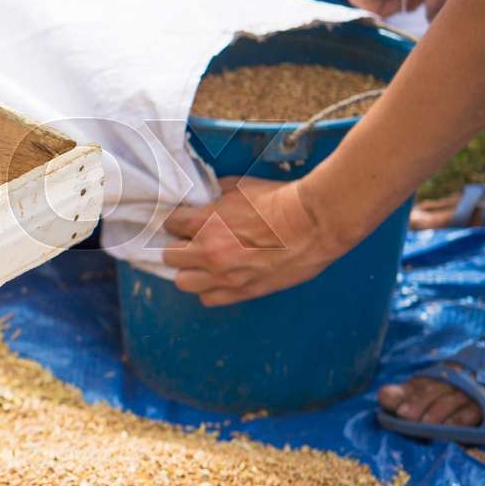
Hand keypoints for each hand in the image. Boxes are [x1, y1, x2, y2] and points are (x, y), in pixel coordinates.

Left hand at [162, 177, 351, 305]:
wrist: (314, 221)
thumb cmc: (280, 200)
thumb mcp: (239, 186)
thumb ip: (214, 195)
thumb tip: (203, 200)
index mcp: (204, 222)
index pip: (169, 224)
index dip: (177, 221)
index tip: (185, 220)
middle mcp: (209, 252)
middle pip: (169, 256)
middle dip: (179, 246)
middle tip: (192, 242)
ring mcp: (225, 275)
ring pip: (183, 282)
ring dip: (190, 271)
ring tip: (203, 263)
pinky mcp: (244, 291)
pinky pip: (209, 299)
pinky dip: (210, 289)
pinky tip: (219, 278)